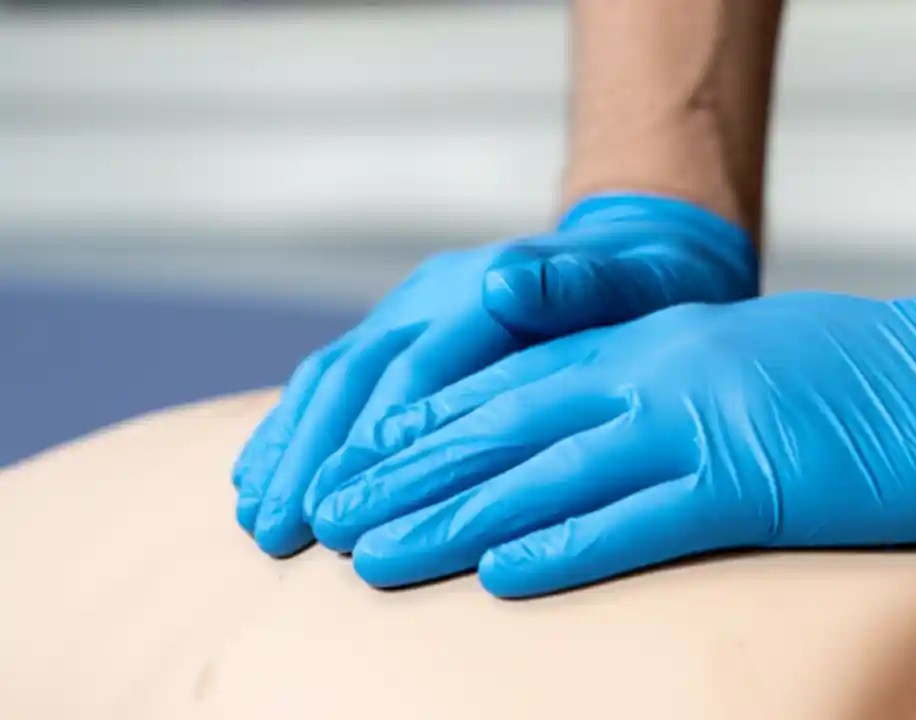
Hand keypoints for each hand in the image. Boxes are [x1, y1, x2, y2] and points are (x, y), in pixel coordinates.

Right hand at [232, 193, 755, 556]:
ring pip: (333, 377)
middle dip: (313, 456)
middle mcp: (437, 295)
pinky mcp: (404, 333)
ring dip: (290, 448)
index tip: (338, 507)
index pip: (416, 369)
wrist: (634, 251)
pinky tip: (262, 477)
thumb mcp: (637, 282)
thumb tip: (506, 282)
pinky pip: (336, 379)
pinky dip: (294, 429)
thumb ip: (578, 287)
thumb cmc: (646, 290)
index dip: (373, 440)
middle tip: (278, 532)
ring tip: (255, 519)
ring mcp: (414, 312)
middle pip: (357, 375)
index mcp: (488, 287)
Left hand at [308, 249, 915, 595]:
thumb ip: (682, 383)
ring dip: (458, 516)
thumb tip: (623, 427)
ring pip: (554, 473)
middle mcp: (666, 374)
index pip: (524, 387)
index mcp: (663, 346)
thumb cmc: (878, 375)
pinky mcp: (761, 476)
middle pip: (513, 428)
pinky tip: (503, 575)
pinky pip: (646, 516)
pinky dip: (567, 546)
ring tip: (376, 555)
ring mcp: (710, 420)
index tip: (367, 460)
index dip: (437, 426)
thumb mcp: (753, 361)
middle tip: (331, 517)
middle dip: (413, 475)